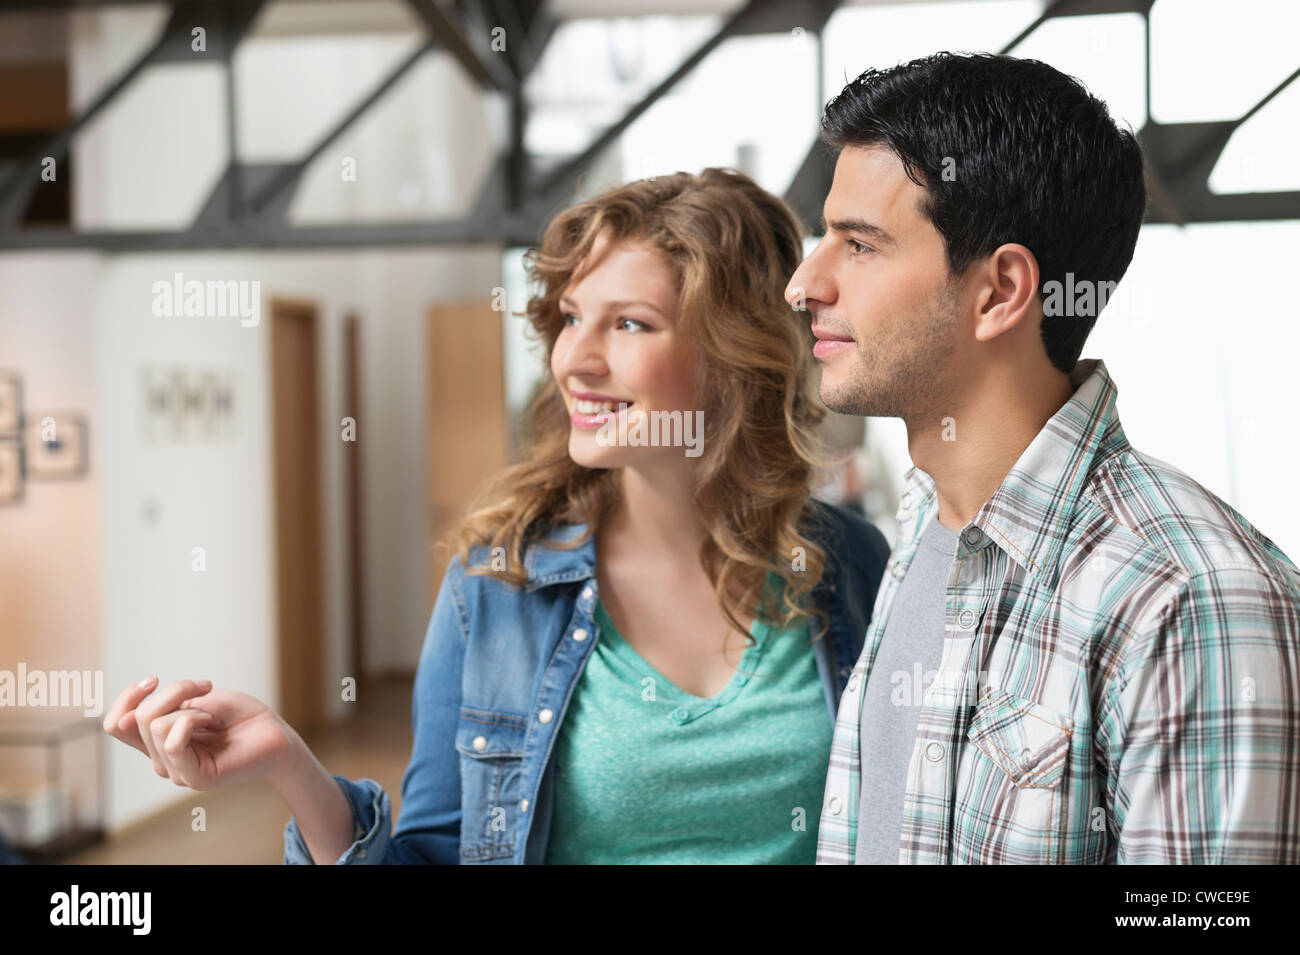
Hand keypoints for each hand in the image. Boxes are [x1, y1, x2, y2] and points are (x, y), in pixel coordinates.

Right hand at [102, 676, 299, 790]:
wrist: (276, 733)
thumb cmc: (241, 716)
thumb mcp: (198, 700)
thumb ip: (163, 710)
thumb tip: (127, 717)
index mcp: (159, 742)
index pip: (117, 724)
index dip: (127, 698)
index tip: (154, 679)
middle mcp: (163, 759)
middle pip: (139, 718)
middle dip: (174, 692)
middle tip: (205, 688)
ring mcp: (178, 771)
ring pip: (156, 726)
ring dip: (190, 707)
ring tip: (214, 715)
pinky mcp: (196, 778)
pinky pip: (174, 742)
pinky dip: (193, 721)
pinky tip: (213, 723)